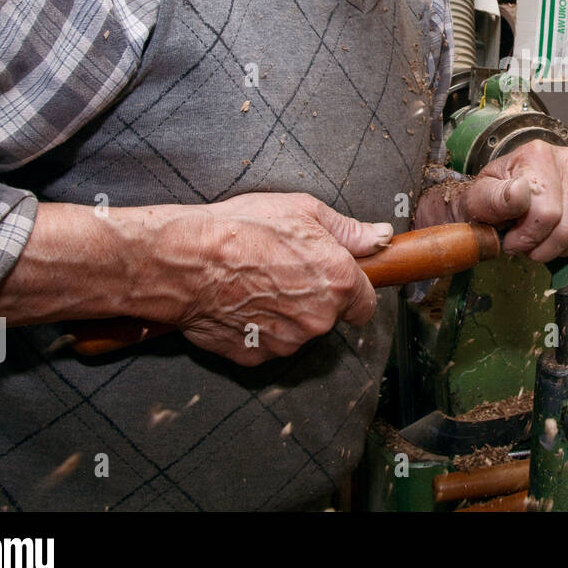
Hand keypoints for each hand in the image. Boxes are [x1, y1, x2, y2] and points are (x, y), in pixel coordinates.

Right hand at [177, 193, 391, 364]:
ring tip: (257, 283)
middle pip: (330, 316)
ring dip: (286, 314)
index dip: (352, 291)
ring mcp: (288, 341)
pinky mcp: (256, 355)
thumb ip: (349, 231)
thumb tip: (380, 236)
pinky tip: (240, 302)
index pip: (366, 304)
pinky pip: (267, 343)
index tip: (335, 281)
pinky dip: (257, 328)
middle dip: (315, 298)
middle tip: (283, 271)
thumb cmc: (243, 229)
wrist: (186, 260)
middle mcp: (319, 318)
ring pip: (298, 331)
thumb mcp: (304, 211)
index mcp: (339, 282)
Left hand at [448, 141, 567, 261]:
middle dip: (544, 247)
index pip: (546, 214)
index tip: (511, 242)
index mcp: (537, 155)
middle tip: (526, 247)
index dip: (527, 239)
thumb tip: (520, 193)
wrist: (506, 188)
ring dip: (564, 247)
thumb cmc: (494, 195)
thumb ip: (495, 198)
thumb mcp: (481, 197)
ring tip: (544, 241)